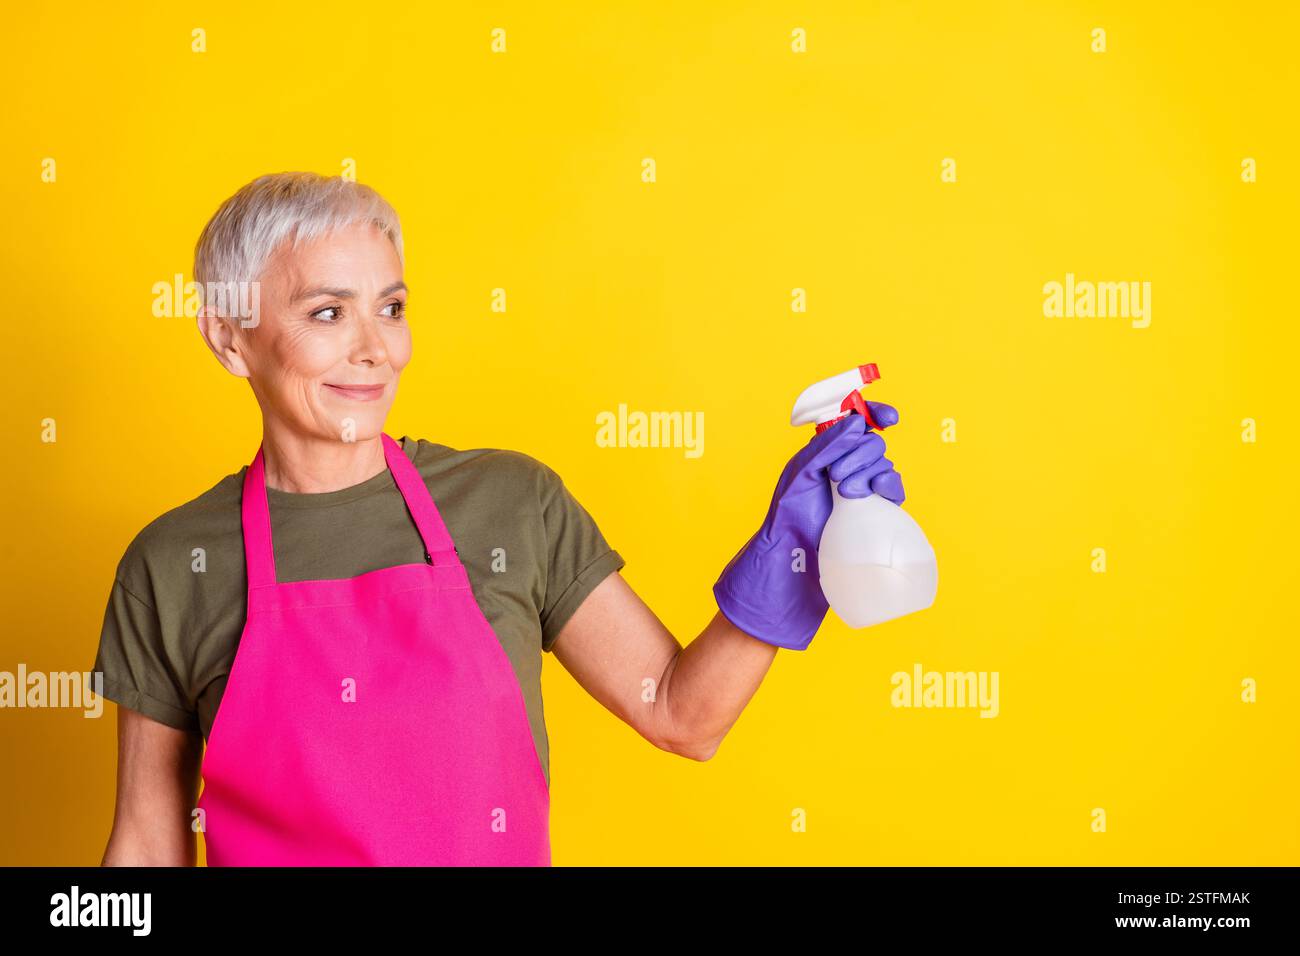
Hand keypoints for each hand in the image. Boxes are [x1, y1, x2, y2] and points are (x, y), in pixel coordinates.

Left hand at [712, 402, 903, 649]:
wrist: (795, 549)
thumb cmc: (790, 508)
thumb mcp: (803, 468)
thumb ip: (829, 443)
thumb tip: (858, 421)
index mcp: (829, 448)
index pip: (859, 421)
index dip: (876, 413)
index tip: (887, 418)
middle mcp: (849, 463)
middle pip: (873, 442)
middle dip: (859, 455)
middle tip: (836, 475)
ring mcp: (864, 485)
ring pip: (884, 464)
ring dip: (868, 473)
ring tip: (846, 493)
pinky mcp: (876, 508)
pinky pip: (894, 488)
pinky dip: (888, 486)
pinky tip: (875, 495)